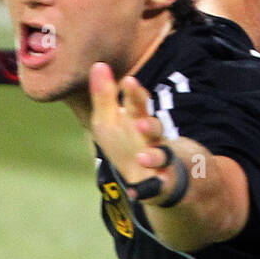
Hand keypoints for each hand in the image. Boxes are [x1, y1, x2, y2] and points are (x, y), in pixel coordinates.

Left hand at [89, 61, 171, 196]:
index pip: (139, 104)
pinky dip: (148, 191)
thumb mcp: (110, 119)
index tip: (128, 81)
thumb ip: (105, 94)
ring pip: (161, 156)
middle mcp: (151, 139)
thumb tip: (99, 64)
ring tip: (142, 157)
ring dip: (153, 157)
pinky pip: (156, 188)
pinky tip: (137, 194)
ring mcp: (159, 162)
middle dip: (148, 124)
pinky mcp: (161, 184)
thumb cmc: (128, 142)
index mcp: (138, 121)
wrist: (154, 175)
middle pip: (153, 127)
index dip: (135, 94)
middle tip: (140, 122)